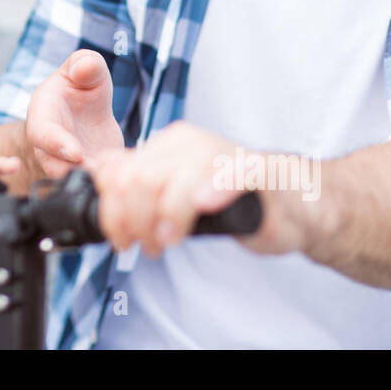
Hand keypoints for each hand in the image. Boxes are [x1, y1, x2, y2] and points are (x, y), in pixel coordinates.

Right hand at [24, 49, 124, 178]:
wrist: (85, 115)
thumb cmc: (80, 89)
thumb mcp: (84, 70)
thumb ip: (85, 64)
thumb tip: (84, 68)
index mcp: (43, 114)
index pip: (41, 133)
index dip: (56, 144)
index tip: (76, 153)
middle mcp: (49, 145)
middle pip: (53, 165)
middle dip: (73, 171)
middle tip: (96, 172)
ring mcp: (67, 165)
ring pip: (73, 180)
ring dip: (92, 181)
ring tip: (112, 179)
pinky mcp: (87, 177)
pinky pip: (94, 186)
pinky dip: (109, 185)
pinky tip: (126, 179)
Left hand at [84, 121, 308, 257]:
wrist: (292, 199)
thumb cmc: (231, 197)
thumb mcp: (176, 188)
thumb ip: (140, 180)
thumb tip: (99, 174)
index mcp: (166, 145)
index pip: (116, 172)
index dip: (109, 211)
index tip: (120, 238)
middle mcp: (188, 144)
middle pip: (137, 181)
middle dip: (131, 221)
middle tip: (145, 245)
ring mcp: (221, 156)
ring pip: (172, 183)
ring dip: (163, 219)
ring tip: (169, 241)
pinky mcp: (254, 172)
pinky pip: (227, 176)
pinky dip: (211, 191)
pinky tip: (204, 206)